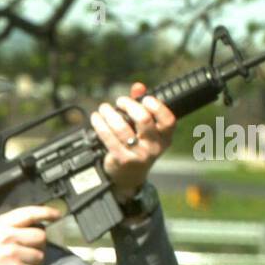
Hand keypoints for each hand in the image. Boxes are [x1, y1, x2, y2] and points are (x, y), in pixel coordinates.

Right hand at [0, 205, 62, 264]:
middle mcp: (7, 236)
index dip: (46, 212)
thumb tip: (40, 226)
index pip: (28, 213)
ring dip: (34, 262)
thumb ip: (11, 228)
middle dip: (38, 245)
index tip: (57, 214)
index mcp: (0, 225)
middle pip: (40, 236)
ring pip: (40, 255)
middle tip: (27, 251)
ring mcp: (12, 253)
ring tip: (19, 264)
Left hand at [92, 81, 175, 201]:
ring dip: (110, 113)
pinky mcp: (122, 159)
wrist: (128, 177)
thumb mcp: (144, 130)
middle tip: (120, 101)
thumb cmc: (137, 146)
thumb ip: (142, 106)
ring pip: (122, 128)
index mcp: (165, 138)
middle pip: (144, 120)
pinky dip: (100, 124)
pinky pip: (108, 137)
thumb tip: (138, 87)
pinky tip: (96, 118)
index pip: (168, 120)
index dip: (157, 106)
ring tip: (104, 108)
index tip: (144, 99)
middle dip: (129, 105)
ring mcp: (138, 155)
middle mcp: (154, 147)